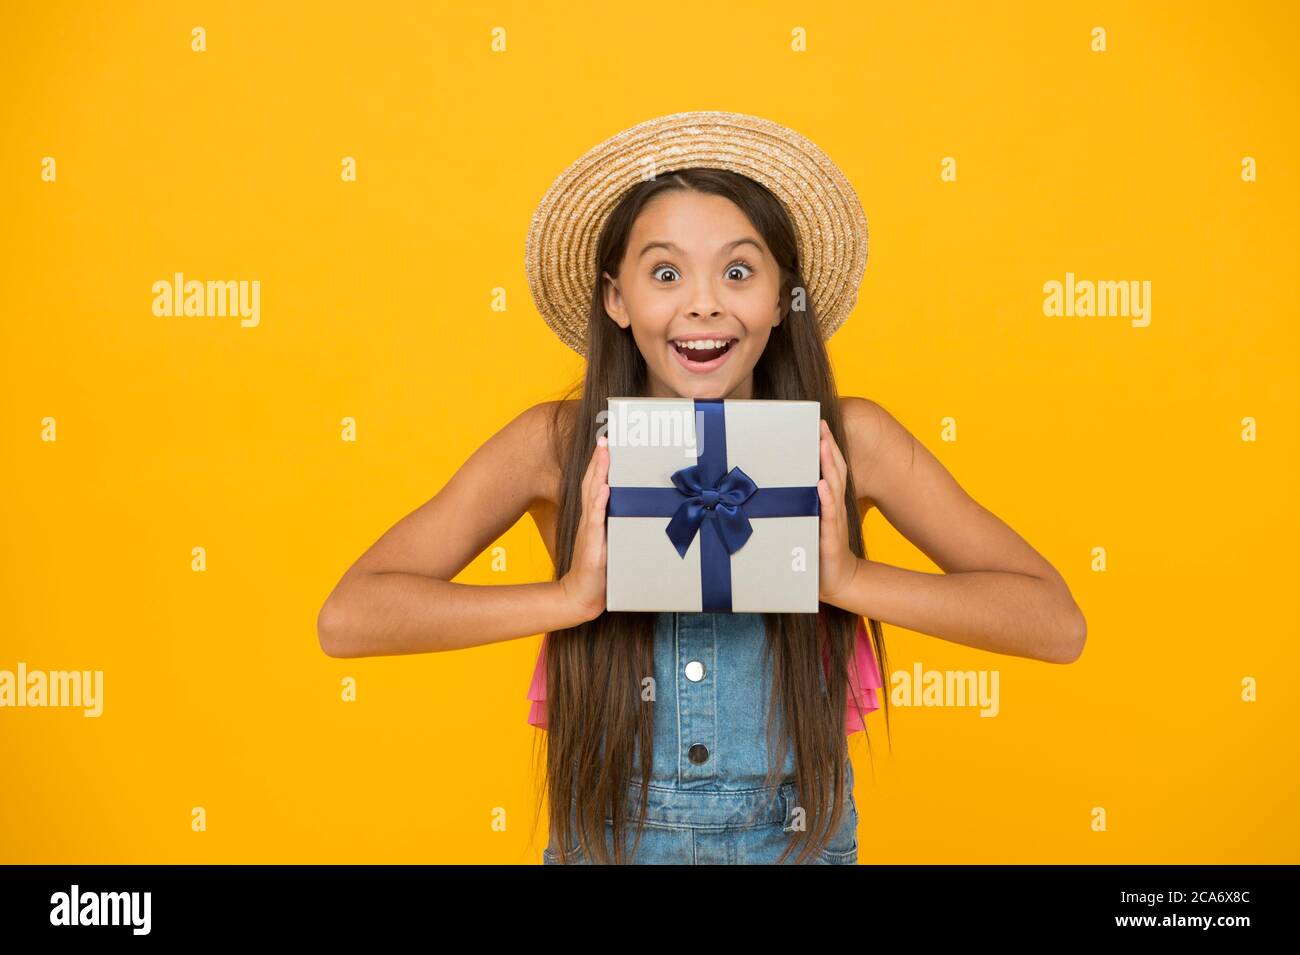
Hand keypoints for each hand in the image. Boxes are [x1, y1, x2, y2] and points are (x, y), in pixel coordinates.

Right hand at [559, 433, 608, 622]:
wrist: (584, 595)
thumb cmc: (601, 568)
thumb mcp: (611, 539)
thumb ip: (616, 522)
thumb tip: (630, 504)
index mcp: (595, 516)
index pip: (595, 483)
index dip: (600, 462)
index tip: (607, 440)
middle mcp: (590, 519)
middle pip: (592, 482)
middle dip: (599, 460)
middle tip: (605, 438)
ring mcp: (590, 530)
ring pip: (593, 496)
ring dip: (598, 473)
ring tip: (605, 454)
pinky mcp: (593, 545)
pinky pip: (595, 521)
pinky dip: (599, 504)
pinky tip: (604, 489)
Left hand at [817, 418, 859, 605]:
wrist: (836, 581)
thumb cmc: (817, 550)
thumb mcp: (809, 521)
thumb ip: (801, 503)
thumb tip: (778, 485)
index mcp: (828, 500)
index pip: (830, 467)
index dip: (827, 445)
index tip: (819, 424)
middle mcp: (833, 506)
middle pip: (835, 470)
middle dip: (828, 446)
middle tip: (821, 424)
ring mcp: (834, 520)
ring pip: (833, 487)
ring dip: (828, 464)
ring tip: (823, 444)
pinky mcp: (831, 538)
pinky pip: (829, 515)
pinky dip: (826, 499)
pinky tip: (821, 485)